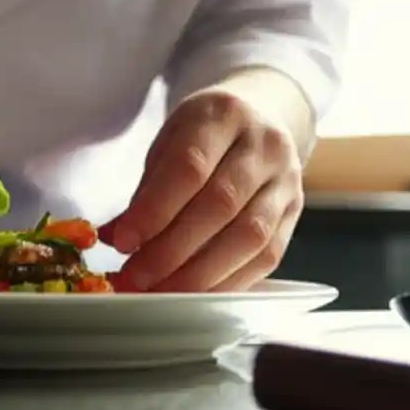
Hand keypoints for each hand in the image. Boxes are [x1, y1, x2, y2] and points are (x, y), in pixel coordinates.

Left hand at [102, 82, 305, 291]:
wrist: (266, 115)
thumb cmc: (208, 134)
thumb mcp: (171, 141)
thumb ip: (147, 188)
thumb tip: (114, 238)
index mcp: (224, 115)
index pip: (189, 167)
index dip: (153, 211)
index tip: (122, 242)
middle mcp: (264, 145)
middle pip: (220, 205)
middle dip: (171, 250)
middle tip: (135, 277)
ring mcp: (287, 180)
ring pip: (248, 236)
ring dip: (199, 274)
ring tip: (160, 292)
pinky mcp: (295, 213)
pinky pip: (266, 256)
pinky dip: (227, 282)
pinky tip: (196, 294)